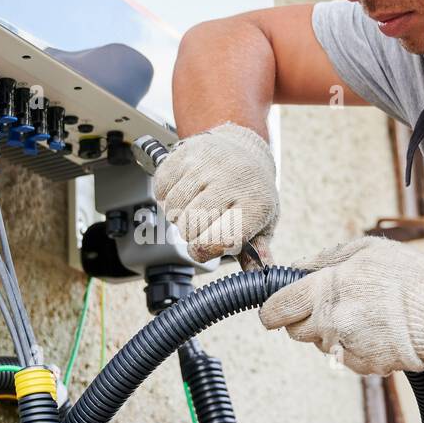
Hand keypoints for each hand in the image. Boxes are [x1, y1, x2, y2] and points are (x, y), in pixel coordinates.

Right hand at [153, 122, 277, 264]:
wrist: (243, 148)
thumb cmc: (251, 191)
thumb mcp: (263, 221)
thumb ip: (256, 252)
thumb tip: (258, 274)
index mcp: (255, 203)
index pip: (219, 240)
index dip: (205, 251)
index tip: (205, 248)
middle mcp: (232, 180)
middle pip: (189, 227)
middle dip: (190, 234)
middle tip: (202, 223)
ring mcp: (207, 165)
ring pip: (172, 209)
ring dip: (177, 215)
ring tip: (194, 206)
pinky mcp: (185, 154)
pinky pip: (160, 189)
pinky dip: (166, 197)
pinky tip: (183, 192)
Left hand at [259, 237, 423, 374]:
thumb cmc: (407, 275)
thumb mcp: (365, 250)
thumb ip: (324, 258)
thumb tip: (296, 268)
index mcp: (326, 290)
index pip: (276, 309)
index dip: (271, 310)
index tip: (273, 309)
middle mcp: (331, 321)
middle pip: (294, 332)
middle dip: (303, 320)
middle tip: (326, 307)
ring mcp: (347, 346)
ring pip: (320, 345)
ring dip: (330, 333)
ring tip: (361, 315)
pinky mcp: (364, 365)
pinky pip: (344, 358)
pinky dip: (352, 348)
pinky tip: (374, 331)